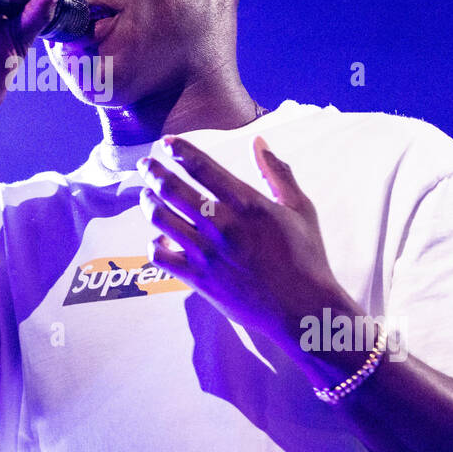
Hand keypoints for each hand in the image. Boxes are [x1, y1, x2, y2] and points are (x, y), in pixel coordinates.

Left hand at [138, 135, 361, 370]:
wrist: (303, 310)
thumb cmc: (306, 258)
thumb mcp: (300, 210)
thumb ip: (277, 173)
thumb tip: (258, 141)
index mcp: (248, 205)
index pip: (203, 168)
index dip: (180, 151)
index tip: (166, 143)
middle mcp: (223, 226)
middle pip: (173, 189)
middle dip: (153, 171)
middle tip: (145, 164)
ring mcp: (207, 254)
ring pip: (161, 218)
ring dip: (148, 201)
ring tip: (147, 194)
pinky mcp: (199, 279)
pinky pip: (161, 256)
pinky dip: (154, 243)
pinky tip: (159, 236)